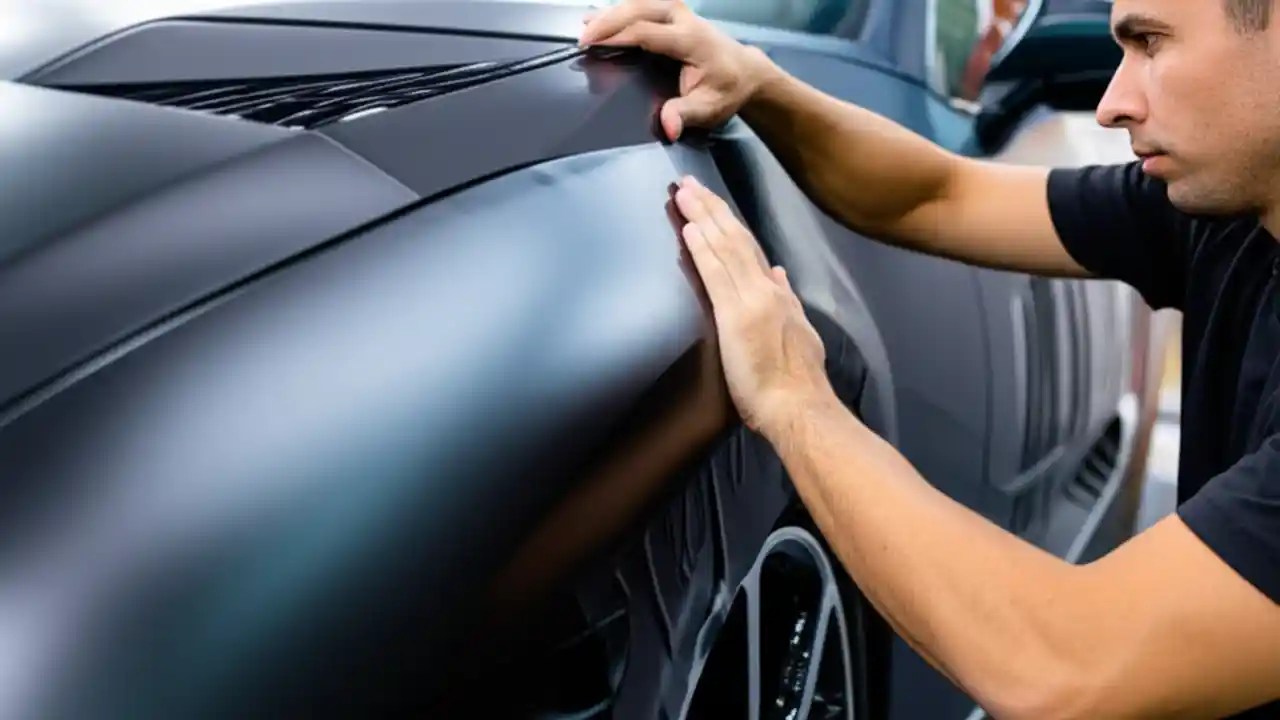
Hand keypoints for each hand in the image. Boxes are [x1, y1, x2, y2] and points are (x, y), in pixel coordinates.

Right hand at [579, 0, 775, 140]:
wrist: (746, 72)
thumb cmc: (727, 90)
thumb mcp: (710, 108)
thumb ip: (686, 114)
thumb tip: (667, 127)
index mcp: (691, 39)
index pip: (647, 31)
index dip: (617, 36)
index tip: (593, 44)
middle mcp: (685, 19)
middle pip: (640, 8)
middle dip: (609, 19)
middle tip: (583, 35)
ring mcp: (680, 12)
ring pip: (641, 2)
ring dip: (613, 12)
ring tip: (586, 24)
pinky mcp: (675, 13)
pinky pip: (645, 5)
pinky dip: (623, 11)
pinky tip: (603, 17)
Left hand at [673, 175, 835, 435]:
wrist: (799, 406)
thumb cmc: (796, 382)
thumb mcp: (799, 331)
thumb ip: (786, 299)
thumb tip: (777, 272)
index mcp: (777, 294)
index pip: (749, 248)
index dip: (728, 222)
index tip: (711, 202)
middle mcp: (765, 289)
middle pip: (735, 238)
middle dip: (711, 209)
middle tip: (688, 183)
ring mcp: (751, 300)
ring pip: (725, 248)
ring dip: (702, 218)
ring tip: (683, 194)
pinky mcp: (736, 317)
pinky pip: (716, 275)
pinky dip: (703, 250)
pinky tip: (689, 230)